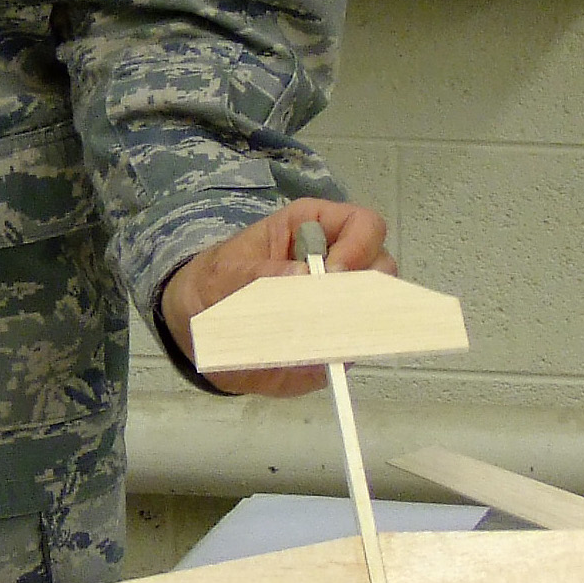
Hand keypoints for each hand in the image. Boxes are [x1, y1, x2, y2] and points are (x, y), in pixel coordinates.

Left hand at [159, 199, 392, 397]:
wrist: (201, 325)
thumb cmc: (217, 282)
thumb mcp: (227, 272)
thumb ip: (261, 273)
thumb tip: (304, 275)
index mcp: (314, 228)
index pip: (363, 225)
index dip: (359, 247)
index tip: (333, 274)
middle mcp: (338, 262)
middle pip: (382, 267)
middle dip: (363, 288)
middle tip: (330, 308)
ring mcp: (341, 302)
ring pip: (377, 308)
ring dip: (356, 321)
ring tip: (320, 333)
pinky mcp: (336, 337)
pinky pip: (354, 345)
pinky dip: (341, 352)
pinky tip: (317, 356)